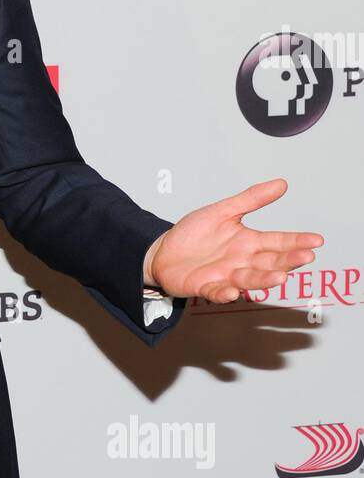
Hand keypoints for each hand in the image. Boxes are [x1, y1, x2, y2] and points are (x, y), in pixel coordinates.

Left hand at [142, 178, 323, 304]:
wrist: (162, 251)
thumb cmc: (193, 234)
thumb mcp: (222, 211)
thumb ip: (251, 199)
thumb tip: (281, 184)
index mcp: (248, 242)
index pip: (278, 241)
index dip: (297, 241)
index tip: (316, 240)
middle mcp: (242, 261)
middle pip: (270, 262)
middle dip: (288, 261)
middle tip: (306, 257)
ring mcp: (226, 276)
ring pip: (249, 279)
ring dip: (264, 279)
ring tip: (279, 277)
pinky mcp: (206, 287)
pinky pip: (217, 292)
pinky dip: (225, 293)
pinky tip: (233, 292)